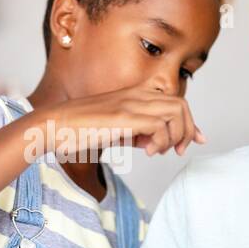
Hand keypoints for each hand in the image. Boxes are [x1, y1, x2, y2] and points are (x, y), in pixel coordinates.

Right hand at [47, 83, 205, 158]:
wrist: (53, 125)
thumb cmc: (77, 130)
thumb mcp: (113, 131)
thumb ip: (136, 134)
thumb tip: (154, 143)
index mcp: (133, 95)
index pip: (174, 100)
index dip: (190, 122)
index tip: (196, 140)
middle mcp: (136, 95)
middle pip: (182, 105)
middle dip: (188, 131)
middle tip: (178, 151)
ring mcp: (131, 104)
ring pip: (176, 112)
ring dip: (175, 136)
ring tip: (158, 152)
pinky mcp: (125, 116)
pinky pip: (160, 125)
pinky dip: (160, 142)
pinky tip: (146, 152)